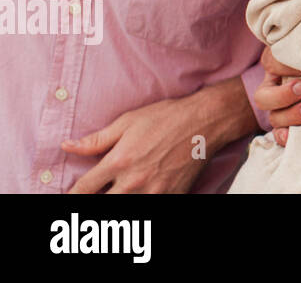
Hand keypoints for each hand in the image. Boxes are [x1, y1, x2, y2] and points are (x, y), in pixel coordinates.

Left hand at [64, 78, 251, 192]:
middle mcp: (133, 181)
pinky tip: (141, 193)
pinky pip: (150, 209)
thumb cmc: (167, 117)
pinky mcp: (172, 196)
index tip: (71, 196)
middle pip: (100, 205)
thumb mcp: (128, 122)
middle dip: (94, 201)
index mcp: (119, 161)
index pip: (83, 189)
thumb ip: (96, 139)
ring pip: (124, 211)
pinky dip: (143, 204)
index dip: (71, 196)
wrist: (206, 121)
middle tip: (99, 193)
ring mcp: (154, 192)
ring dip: (118, 201)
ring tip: (122, 191)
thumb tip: (67, 146)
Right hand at [253, 45, 300, 146]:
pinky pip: (280, 133)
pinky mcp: (290, 121)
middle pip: (264, 97)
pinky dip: (284, 136)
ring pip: (274, 117)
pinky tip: (291, 137)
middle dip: (284, 96)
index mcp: (275, 61)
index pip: (272, 64)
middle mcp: (273, 84)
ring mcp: (280, 106)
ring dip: (291, 116)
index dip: (287, 67)